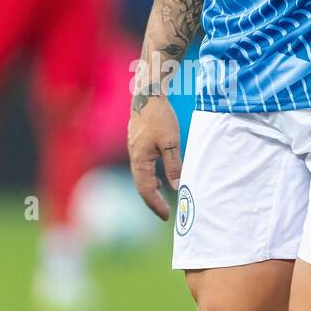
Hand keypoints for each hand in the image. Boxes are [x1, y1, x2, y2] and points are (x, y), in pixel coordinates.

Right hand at [127, 94, 181, 219]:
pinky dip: (151, 178)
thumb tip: (176, 187)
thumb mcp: (171, 142)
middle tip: (164, 213)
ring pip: (142, 177)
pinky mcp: (139, 145)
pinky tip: (160, 179)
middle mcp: (135, 158)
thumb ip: (173, 165)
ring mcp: (135, 151)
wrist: (148, 95)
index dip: (156, 204)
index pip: (146, 190)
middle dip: (153, 201)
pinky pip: (144, 168)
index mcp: (140, 160)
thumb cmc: (159, 117)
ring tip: (163, 200)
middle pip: (142, 186)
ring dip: (152, 190)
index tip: (166, 215)